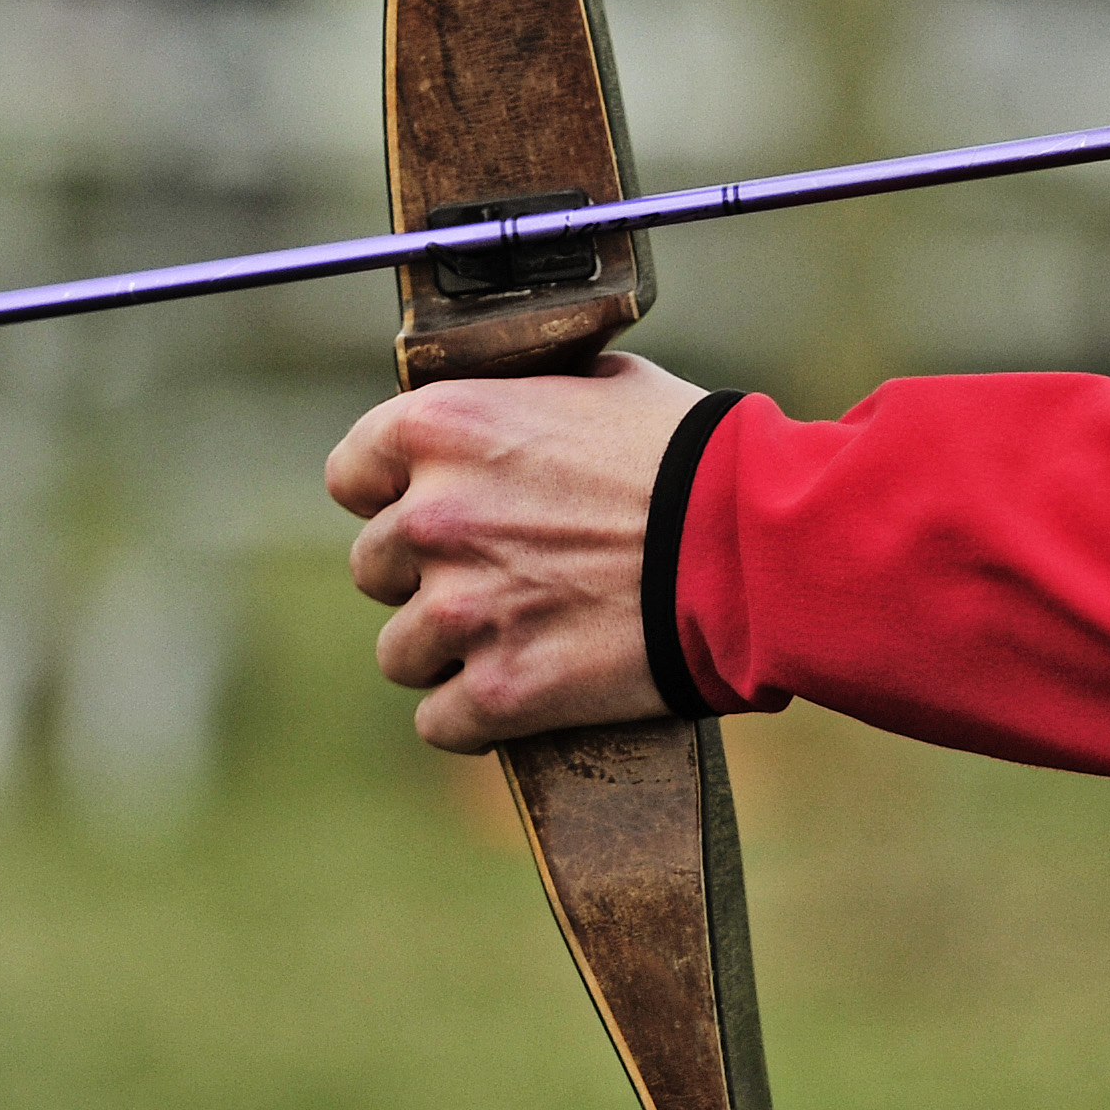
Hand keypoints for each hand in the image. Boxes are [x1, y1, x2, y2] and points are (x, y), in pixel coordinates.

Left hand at [328, 352, 708, 753]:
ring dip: (449, 651)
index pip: (352, 474)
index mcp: (445, 428)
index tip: (426, 511)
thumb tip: (507, 412)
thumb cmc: (694, 459)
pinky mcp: (500, 691)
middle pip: (374, 568)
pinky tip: (524, 695)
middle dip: (425, 576)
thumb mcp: (602, 388)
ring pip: (401, 653)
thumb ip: (524, 404)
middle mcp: (433, 517)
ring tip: (516, 640)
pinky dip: (477, 717)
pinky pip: (441, 722)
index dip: (389, 496)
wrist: (757, 549)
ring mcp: (461, 610)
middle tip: (496, 578)